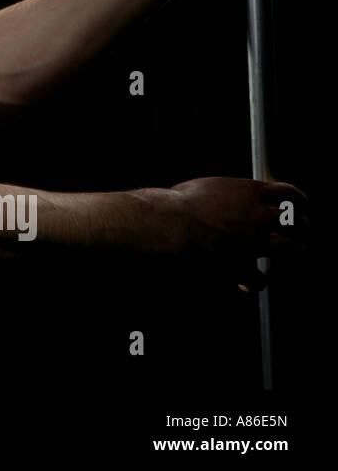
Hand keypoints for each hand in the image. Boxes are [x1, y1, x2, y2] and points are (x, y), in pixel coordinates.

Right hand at [164, 176, 308, 291]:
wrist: (167, 224)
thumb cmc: (180, 203)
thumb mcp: (210, 187)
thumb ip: (234, 194)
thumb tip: (243, 198)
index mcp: (252, 192)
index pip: (291, 194)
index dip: (299, 201)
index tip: (299, 206)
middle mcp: (260, 216)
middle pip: (299, 222)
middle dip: (302, 228)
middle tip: (301, 232)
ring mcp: (255, 242)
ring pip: (292, 249)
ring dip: (292, 252)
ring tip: (286, 254)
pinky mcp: (243, 266)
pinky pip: (260, 279)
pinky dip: (254, 282)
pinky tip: (244, 282)